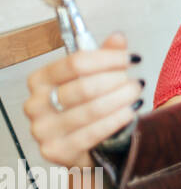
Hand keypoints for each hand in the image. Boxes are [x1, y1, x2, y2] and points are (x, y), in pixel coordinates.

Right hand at [22, 30, 145, 168]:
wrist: (83, 145)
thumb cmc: (85, 107)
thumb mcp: (94, 78)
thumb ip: (105, 57)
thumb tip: (118, 38)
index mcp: (41, 80)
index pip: (76, 62)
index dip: (109, 59)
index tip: (132, 59)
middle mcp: (36, 104)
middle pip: (85, 86)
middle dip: (118, 82)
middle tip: (136, 82)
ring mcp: (43, 129)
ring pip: (92, 109)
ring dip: (122, 100)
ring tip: (136, 95)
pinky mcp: (56, 150)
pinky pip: (93, 132)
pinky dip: (117, 120)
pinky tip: (130, 112)